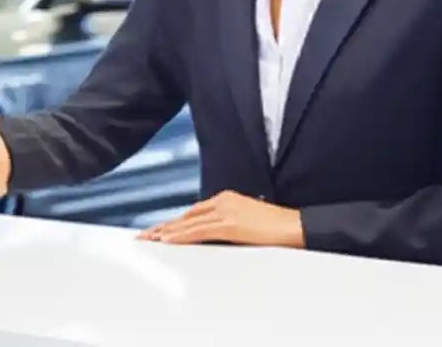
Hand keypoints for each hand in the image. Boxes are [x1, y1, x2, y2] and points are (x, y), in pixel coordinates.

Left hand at [137, 190, 303, 247]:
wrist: (296, 226)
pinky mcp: (229, 224)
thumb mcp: (248, 222)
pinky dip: (180, 237)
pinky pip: (198, 232)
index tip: (159, 231)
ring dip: (166, 233)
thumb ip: (229, 225)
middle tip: (145, 236)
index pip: (193, 213)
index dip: (175, 223)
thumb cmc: (277, 228)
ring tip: (148, 240)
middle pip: (186, 216)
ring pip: (188, 224)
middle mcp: (222, 201)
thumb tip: (214, 236)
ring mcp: (225, 211)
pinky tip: (167, 241)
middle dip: (164, 227)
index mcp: (226, 198)